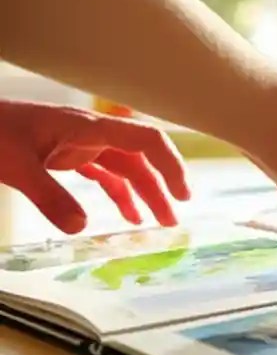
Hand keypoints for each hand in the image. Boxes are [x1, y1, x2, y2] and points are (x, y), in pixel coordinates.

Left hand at [0, 99, 189, 232]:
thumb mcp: (15, 165)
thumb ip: (48, 195)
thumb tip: (80, 227)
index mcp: (88, 127)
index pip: (146, 141)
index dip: (170, 165)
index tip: (181, 194)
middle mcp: (90, 134)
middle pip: (139, 159)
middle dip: (158, 189)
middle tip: (170, 221)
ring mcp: (79, 144)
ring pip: (123, 169)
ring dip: (141, 194)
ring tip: (155, 223)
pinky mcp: (66, 155)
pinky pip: (103, 174)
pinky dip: (117, 194)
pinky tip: (125, 215)